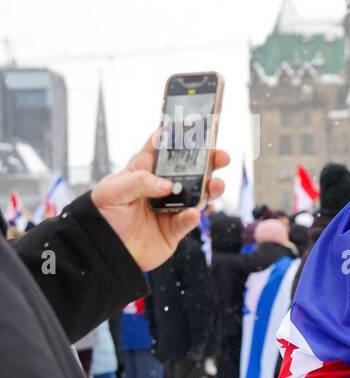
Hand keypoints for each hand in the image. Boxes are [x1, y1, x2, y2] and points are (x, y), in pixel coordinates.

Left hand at [91, 132, 229, 272]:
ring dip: (210, 188)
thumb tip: (167, 185)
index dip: (177, 136)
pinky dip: (192, 217)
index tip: (194, 127)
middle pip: (190, 170)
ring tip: (215, 185)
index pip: (162, 148)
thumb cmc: (102, 216)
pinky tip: (192, 213)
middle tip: (220, 156)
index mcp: (144, 171)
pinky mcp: (175, 228)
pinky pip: (189, 221)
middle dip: (208, 161)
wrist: (104, 251)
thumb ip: (139, 182)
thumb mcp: (111, 192)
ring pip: (198, 194)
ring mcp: (171, 208)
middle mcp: (161, 187)